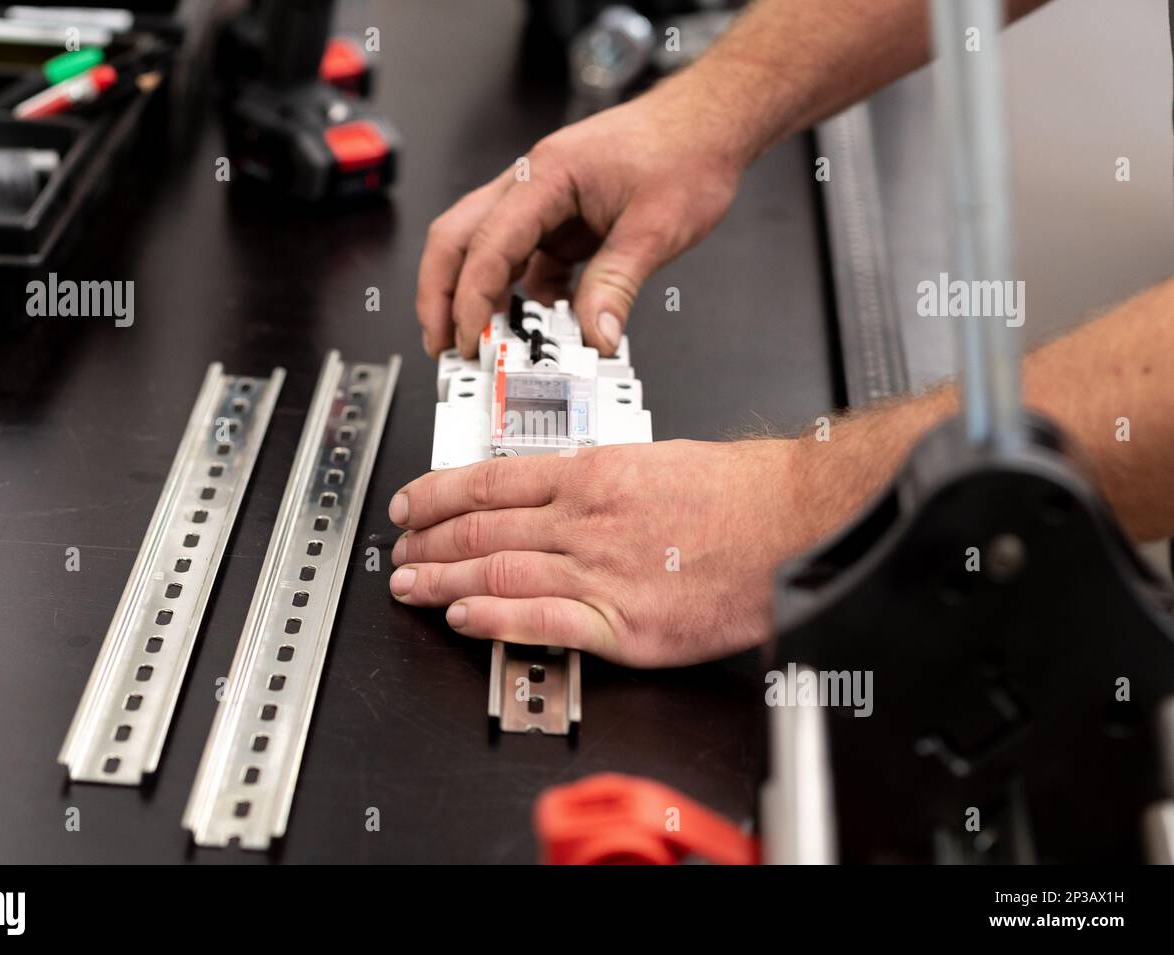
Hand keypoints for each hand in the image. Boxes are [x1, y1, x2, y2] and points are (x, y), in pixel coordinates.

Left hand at [386, 439, 806, 667]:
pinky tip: (463, 619)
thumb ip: (600, 478)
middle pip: (482, 527)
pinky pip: (542, 620)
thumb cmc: (742, 491)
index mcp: (594, 473)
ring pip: (498, 570)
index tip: (410, 505)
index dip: (437, 494)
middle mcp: (587, 518)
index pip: (491, 480)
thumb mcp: (658, 458)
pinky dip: (495, 619)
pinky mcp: (624, 623)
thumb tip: (556, 490)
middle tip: (399, 552)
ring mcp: (601, 570)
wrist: (798, 524)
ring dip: (443, 579)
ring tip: (410, 586)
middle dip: (428, 541)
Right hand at [415, 74, 749, 359]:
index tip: (468, 338)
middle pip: (458, 238)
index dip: (471, 296)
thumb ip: (617, 284)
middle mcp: (533, 183)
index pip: (488, 242)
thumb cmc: (686, 151)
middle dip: (441, 294)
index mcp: (548, 175)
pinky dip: (523, 293)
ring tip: (480, 340)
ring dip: (476, 295)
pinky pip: (525, 259)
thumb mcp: (658, 227)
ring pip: (485, 249)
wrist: (710, 122)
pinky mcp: (560, 219)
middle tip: (444, 343)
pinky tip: (539, 320)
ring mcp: (543, 201)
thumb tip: (594, 337)